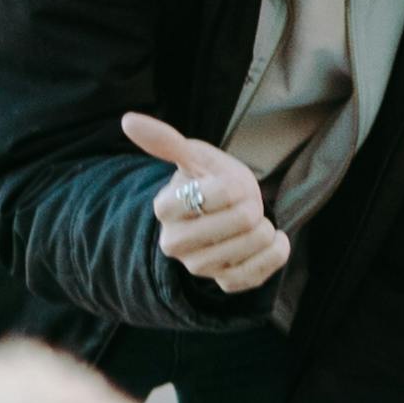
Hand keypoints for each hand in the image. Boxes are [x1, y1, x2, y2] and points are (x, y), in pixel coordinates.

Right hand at [122, 109, 289, 292]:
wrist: (226, 211)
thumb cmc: (209, 180)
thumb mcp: (193, 157)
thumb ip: (166, 142)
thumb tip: (128, 120)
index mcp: (164, 208)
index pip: (222, 194)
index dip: (236, 185)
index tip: (230, 184)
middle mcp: (174, 243)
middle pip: (242, 221)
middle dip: (253, 205)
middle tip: (244, 203)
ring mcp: (198, 266)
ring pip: (253, 245)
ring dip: (265, 228)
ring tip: (254, 221)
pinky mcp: (222, 282)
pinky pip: (258, 273)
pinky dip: (275, 253)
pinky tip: (274, 240)